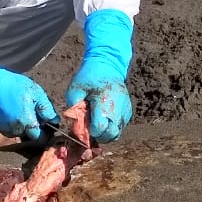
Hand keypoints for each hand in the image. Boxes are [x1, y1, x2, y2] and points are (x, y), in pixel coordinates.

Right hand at [0, 51, 58, 140]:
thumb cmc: (12, 86)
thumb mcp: (35, 92)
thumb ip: (47, 109)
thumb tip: (55, 122)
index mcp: (27, 122)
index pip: (42, 138)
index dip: (48, 132)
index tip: (49, 123)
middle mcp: (17, 131)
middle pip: (34, 136)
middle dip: (38, 128)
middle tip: (38, 114)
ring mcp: (8, 131)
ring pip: (25, 133)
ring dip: (29, 126)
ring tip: (26, 109)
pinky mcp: (3, 129)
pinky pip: (16, 130)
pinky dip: (20, 124)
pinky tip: (18, 112)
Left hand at [65, 9, 133, 143]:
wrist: (108, 65)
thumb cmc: (89, 76)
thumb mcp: (75, 88)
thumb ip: (73, 107)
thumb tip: (73, 125)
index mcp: (103, 100)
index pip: (100, 127)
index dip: (90, 133)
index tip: (83, 130)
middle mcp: (117, 107)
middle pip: (111, 134)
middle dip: (98, 136)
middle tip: (89, 130)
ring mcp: (125, 110)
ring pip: (117, 134)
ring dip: (105, 134)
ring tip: (96, 126)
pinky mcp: (128, 111)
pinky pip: (120, 128)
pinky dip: (112, 129)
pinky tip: (103, 121)